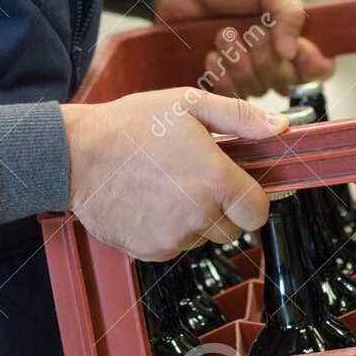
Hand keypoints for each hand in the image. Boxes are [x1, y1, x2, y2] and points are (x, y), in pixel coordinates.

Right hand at [60, 87, 288, 261]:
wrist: (76, 155)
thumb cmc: (130, 125)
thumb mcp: (188, 104)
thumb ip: (240, 117)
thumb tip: (279, 127)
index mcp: (216, 180)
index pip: (257, 213)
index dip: (250, 199)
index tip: (235, 186)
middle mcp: (199, 215)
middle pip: (231, 229)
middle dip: (220, 208)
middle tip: (191, 178)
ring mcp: (174, 237)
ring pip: (201, 238)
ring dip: (192, 219)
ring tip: (163, 186)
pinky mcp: (150, 251)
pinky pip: (173, 247)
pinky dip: (166, 230)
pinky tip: (147, 202)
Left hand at [151, 0, 334, 96]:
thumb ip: (290, 13)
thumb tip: (292, 52)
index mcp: (290, 33)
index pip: (317, 68)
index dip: (311, 67)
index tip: (296, 53)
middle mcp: (271, 56)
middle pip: (285, 81)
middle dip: (266, 57)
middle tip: (251, 31)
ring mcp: (245, 70)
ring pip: (256, 89)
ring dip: (239, 62)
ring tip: (223, 34)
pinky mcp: (219, 80)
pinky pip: (230, 95)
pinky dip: (221, 75)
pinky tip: (212, 55)